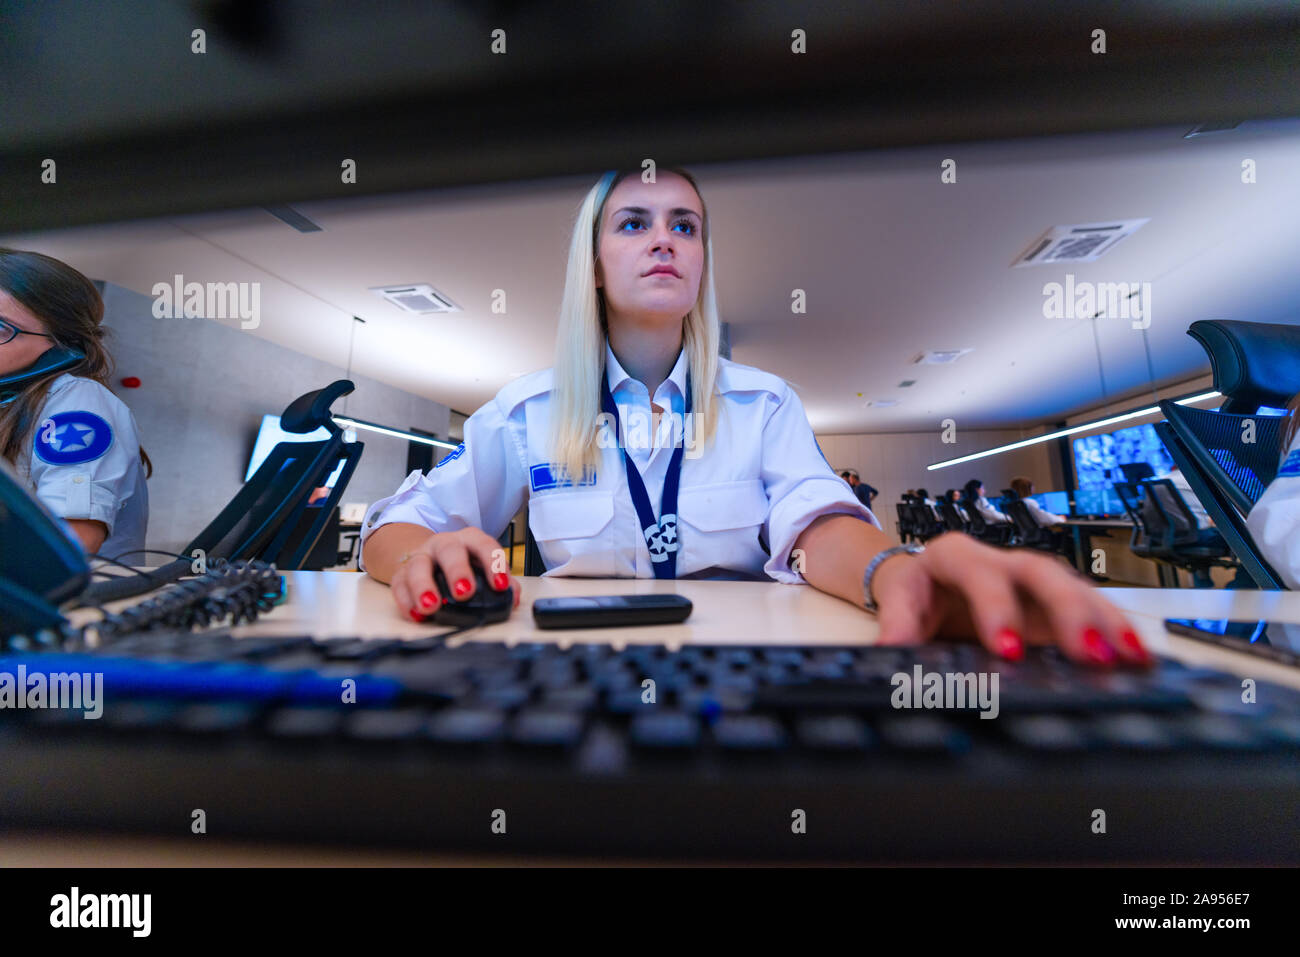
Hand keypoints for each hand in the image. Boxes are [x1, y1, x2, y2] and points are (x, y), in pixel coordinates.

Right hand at [387, 527, 521, 622]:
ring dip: (424, 586)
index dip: (493, 564)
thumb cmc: (464, 565)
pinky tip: (416, 614)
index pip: (484, 545)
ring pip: (418, 566)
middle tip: (464, 592)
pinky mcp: (401, 573)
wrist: (430, 559)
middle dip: (457, 571)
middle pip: (450, 551)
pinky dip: (406, 601)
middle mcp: (444, 545)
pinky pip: (399, 585)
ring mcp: (421, 557)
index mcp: (470, 540)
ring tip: (431, 607)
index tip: (500, 585)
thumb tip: (512, 598)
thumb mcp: (483, 568)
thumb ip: (501, 582)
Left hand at [868, 532, 1149, 666]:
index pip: (981, 575)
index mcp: (956, 555)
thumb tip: (892, 648)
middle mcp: (1001, 560)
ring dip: (1104, 622)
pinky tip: (1138, 656)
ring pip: (1075, 588)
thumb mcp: (898, 603)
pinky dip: (1114, 630)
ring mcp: (1032, 580)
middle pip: (1041, 574)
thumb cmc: (916, 592)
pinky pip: (1090, 609)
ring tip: (1130, 658)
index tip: (1008, 651)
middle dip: (1068, 613)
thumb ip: (897, 624)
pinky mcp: (1054, 602)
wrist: (923, 584)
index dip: (997, 609)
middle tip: (1090, 655)